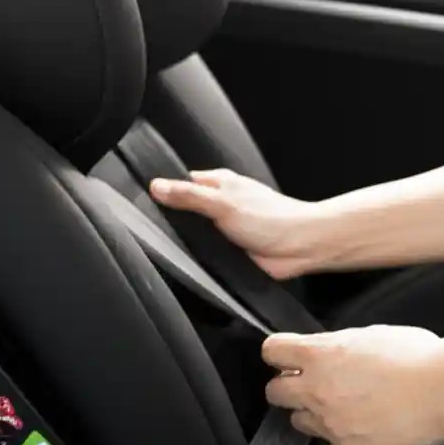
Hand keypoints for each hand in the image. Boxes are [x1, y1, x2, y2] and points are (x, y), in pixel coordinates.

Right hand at [150, 169, 325, 279]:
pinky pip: (207, 253)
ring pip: (195, 233)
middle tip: (152, 229)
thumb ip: (189, 196)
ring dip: (187, 240)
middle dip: (173, 219)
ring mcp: (225, 228)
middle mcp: (221, 203)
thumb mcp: (223, 203)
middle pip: (186, 210)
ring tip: (168, 248)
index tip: (142, 202)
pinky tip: (189, 262)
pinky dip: (199, 257)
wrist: (301, 247)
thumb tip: (156, 187)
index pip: (181, 182)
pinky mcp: (230, 251)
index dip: (164, 190)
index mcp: (219, 183)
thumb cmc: (271, 218)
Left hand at [262, 326, 443, 444]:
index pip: (273, 350)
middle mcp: (317, 390)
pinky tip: (350, 442)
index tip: (286, 357)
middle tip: (308, 387)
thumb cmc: (418, 356)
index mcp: (321, 354)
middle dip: (287, 388)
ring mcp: (330, 424)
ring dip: (313, 418)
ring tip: (339, 413)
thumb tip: (336, 349)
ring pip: (298, 424)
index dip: (279, 353)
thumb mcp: (373, 333)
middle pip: (275, 392)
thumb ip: (343, 344)